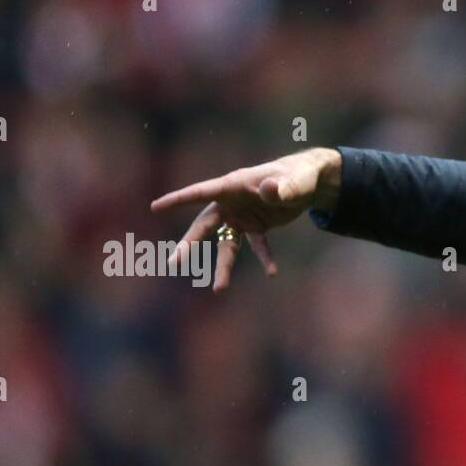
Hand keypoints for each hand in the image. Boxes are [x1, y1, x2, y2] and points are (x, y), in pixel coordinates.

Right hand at [149, 146, 341, 290]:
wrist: (309, 182)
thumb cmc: (298, 175)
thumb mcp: (293, 182)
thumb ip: (281, 188)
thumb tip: (270, 190)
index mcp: (232, 186)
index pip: (200, 192)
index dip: (178, 199)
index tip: (155, 207)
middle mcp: (232, 203)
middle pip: (204, 226)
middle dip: (189, 245)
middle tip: (174, 264)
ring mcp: (243, 217)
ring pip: (226, 244)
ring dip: (223, 267)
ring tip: (218, 290)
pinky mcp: (257, 227)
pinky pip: (257, 246)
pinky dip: (265, 258)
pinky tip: (272, 272)